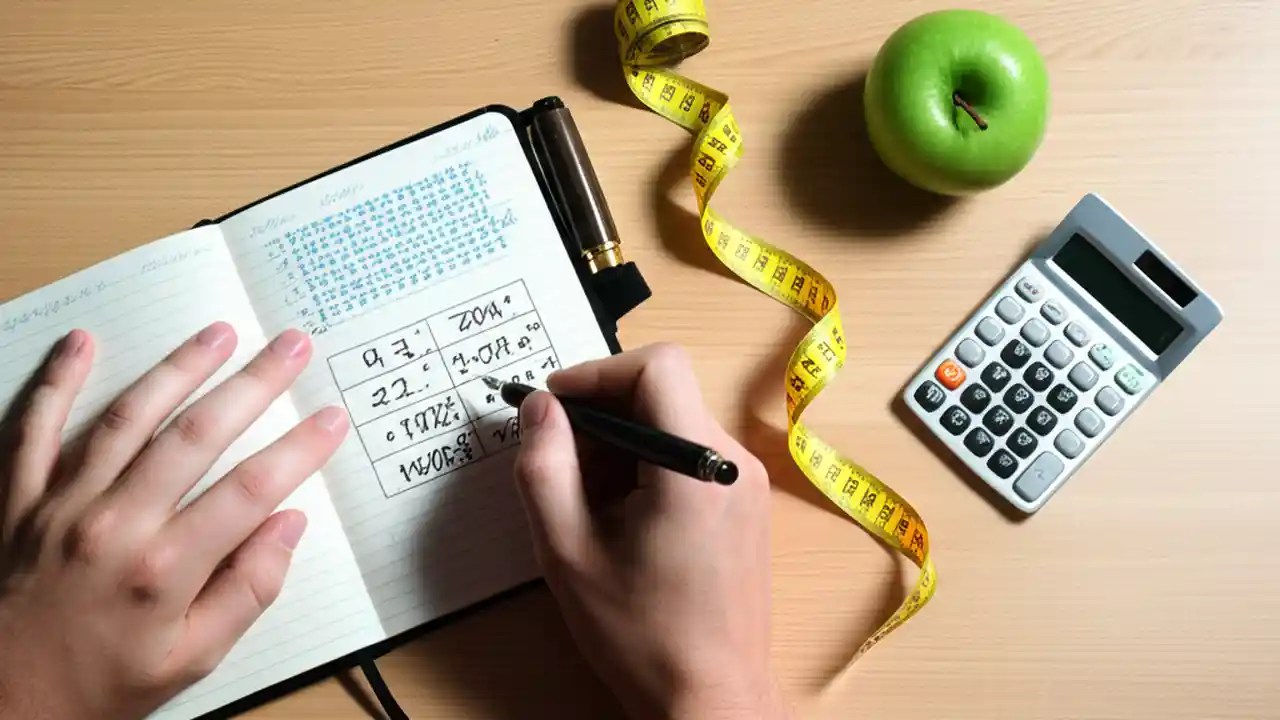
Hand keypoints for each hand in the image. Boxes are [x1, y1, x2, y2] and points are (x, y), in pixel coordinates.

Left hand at [0, 323, 346, 719]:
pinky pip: (33, 429)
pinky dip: (56, 383)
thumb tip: (288, 524)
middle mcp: (115, 525)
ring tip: (220, 332)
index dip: (299, 448)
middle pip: (197, 435)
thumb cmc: (103, 686)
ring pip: (128, 418)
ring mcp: (62, 506)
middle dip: (254, 384)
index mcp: (166, 569)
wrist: (4, 706)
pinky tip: (83, 342)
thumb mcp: (193, 659)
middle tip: (292, 345)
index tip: (332, 417)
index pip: (252, 489)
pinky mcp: (18, 501)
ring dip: (178, 368)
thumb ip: (248, 590)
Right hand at [512, 344, 789, 719]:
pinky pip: (693, 456)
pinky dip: (650, 466)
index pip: (657, 365)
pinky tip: (622, 518)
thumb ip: (545, 468)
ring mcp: (748, 485)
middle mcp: (734, 462)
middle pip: (664, 393)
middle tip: (560, 464)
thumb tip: (540, 407)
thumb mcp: (567, 551)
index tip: (554, 405)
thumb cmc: (639, 634)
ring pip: (675, 424)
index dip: (597, 372)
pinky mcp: (747, 506)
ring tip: (588, 504)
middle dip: (603, 414)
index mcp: (698, 465)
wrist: (711, 698)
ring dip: (623, 445)